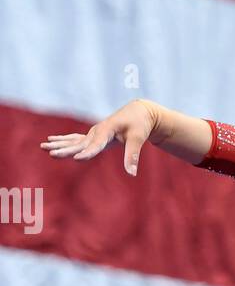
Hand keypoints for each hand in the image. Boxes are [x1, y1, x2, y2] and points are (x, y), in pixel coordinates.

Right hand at [39, 98, 156, 176]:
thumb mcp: (138, 138)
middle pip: (79, 143)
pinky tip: (51, 141)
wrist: (138, 111)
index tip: (77, 158)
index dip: (87, 152)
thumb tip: (132, 174)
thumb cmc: (139, 125)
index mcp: (107, 130)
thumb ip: (132, 155)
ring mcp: (94, 132)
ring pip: (74, 141)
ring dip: (59, 144)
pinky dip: (64, 140)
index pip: (96, 144)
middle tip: (51, 153)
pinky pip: (76, 139)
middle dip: (65, 149)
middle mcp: (97, 131)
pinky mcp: (94, 135)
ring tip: (43, 146)